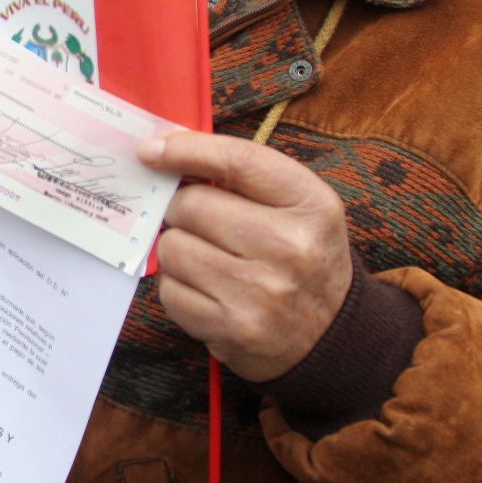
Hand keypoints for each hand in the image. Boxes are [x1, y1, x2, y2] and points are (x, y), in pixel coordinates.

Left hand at [141, 131, 353, 382]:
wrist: (330, 334)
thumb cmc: (299, 254)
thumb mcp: (295, 204)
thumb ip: (238, 171)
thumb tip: (160, 148)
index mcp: (311, 205)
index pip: (237, 161)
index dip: (186, 150)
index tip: (151, 150)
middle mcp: (291, 248)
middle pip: (190, 205)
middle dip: (182, 208)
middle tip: (201, 222)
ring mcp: (261, 293)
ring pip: (172, 247)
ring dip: (179, 248)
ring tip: (209, 258)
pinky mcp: (232, 330)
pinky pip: (169, 291)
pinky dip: (178, 286)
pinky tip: (208, 289)